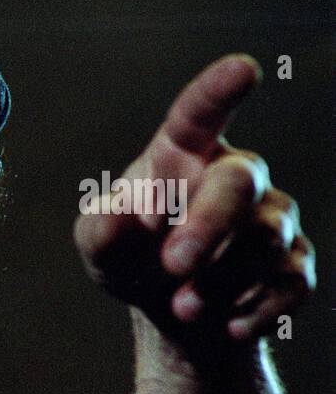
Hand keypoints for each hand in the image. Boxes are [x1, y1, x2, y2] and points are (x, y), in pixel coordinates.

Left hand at [73, 54, 314, 362]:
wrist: (174, 316)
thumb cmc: (132, 259)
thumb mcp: (100, 247)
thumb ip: (99, 230)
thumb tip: (116, 215)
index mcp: (182, 155)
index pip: (199, 114)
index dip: (219, 91)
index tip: (243, 69)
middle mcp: (235, 176)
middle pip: (240, 181)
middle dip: (208, 224)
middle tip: (171, 263)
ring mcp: (273, 218)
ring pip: (265, 239)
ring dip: (219, 280)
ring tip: (182, 307)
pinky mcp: (295, 264)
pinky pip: (290, 282)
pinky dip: (253, 310)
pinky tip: (225, 325)